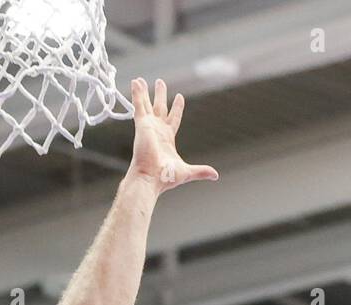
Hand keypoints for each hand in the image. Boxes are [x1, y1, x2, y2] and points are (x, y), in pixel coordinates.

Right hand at [128, 77, 217, 193]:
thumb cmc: (165, 177)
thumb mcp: (187, 171)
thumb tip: (215, 175)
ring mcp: (148, 126)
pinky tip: (135, 82)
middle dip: (160, 95)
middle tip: (159, 82)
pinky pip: (139, 105)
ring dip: (144, 92)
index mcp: (167, 139)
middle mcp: (157, 130)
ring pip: (147, 104)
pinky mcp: (142, 124)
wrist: (150, 178)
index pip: (173, 118)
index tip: (180, 96)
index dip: (177, 108)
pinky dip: (137, 94)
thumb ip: (201, 171)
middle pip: (160, 108)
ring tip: (140, 80)